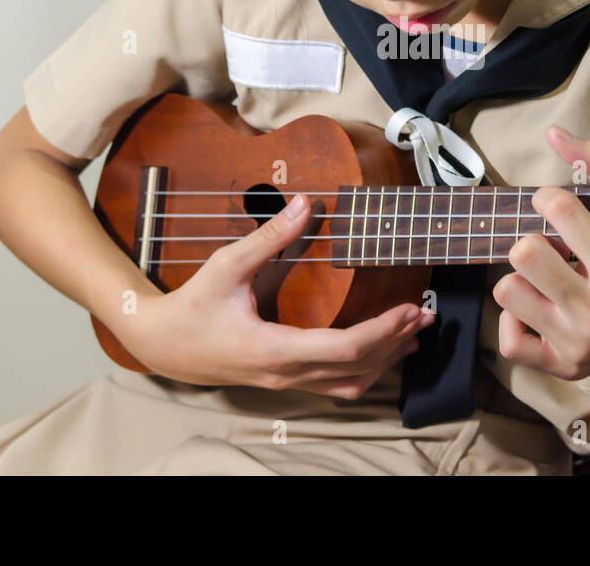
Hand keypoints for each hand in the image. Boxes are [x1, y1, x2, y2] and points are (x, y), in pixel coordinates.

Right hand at [117, 194, 434, 397]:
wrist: (164, 346)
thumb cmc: (192, 307)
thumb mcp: (226, 266)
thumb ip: (268, 237)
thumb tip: (305, 203)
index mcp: (273, 349)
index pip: (344, 347)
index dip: (382, 330)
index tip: (410, 309)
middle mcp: (285, 374)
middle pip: (357, 368)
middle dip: (396, 341)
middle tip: (426, 315)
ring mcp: (286, 383)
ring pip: (350, 384)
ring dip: (385, 360)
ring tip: (414, 334)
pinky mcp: (286, 381)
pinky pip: (335, 385)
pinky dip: (365, 370)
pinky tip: (381, 351)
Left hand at [492, 126, 589, 390]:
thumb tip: (554, 133)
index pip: (562, 214)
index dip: (551, 199)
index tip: (554, 204)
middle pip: (525, 254)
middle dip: (533, 241)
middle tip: (551, 246)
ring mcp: (575, 344)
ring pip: (507, 292)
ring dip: (521, 278)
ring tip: (546, 277)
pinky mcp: (561, 365)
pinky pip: (510, 341)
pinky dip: (514, 320)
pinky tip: (535, 306)